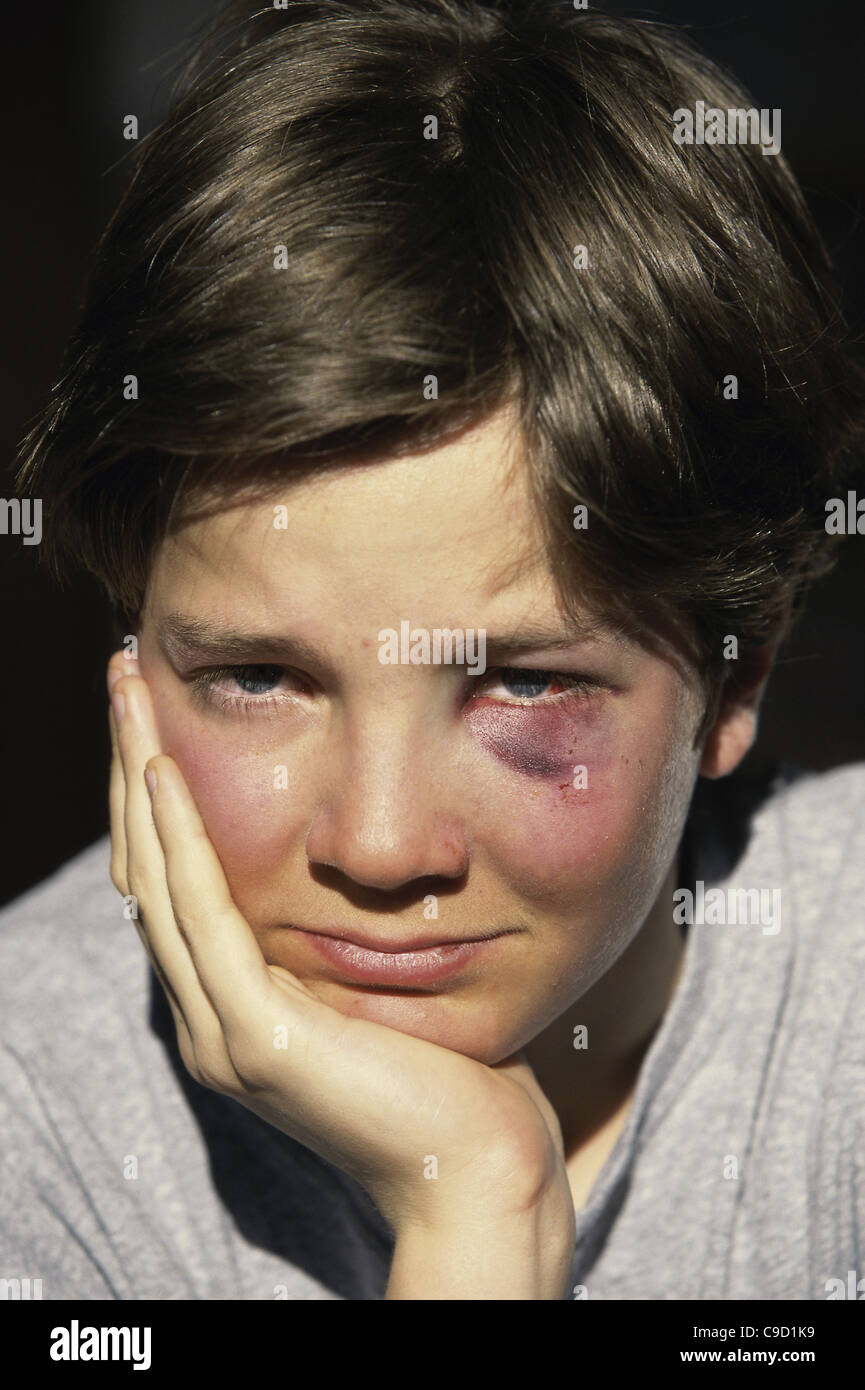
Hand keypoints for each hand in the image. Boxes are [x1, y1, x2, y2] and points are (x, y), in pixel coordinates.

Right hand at [107, 651, 575, 1245]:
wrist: (481, 1167)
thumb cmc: (452, 1071)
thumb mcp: (376, 977)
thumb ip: (340, 927)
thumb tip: (355, 855)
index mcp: (234, 1003)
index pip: (175, 881)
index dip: (157, 794)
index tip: (158, 711)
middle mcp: (210, 1017)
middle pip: (149, 867)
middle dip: (133, 765)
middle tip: (123, 676)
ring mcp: (223, 1034)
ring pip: (158, 880)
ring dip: (140, 778)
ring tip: (130, 693)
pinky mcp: (257, 1041)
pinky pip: (203, 919)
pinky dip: (180, 841)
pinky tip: (168, 773)